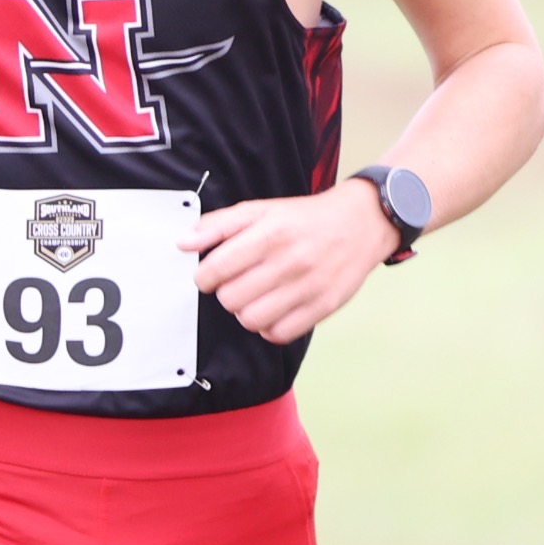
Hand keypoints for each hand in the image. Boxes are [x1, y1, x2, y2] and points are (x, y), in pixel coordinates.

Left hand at [180, 179, 400, 344]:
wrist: (360, 223)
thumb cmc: (304, 218)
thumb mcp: (259, 210)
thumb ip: (218, 225)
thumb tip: (183, 243)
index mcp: (270, 233)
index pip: (217, 269)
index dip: (205, 277)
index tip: (210, 276)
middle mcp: (290, 260)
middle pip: (231, 299)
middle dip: (226, 293)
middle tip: (237, 283)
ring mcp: (308, 286)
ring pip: (251, 320)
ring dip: (246, 312)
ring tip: (255, 297)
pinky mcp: (323, 307)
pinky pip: (279, 334)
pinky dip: (269, 327)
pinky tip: (273, 310)